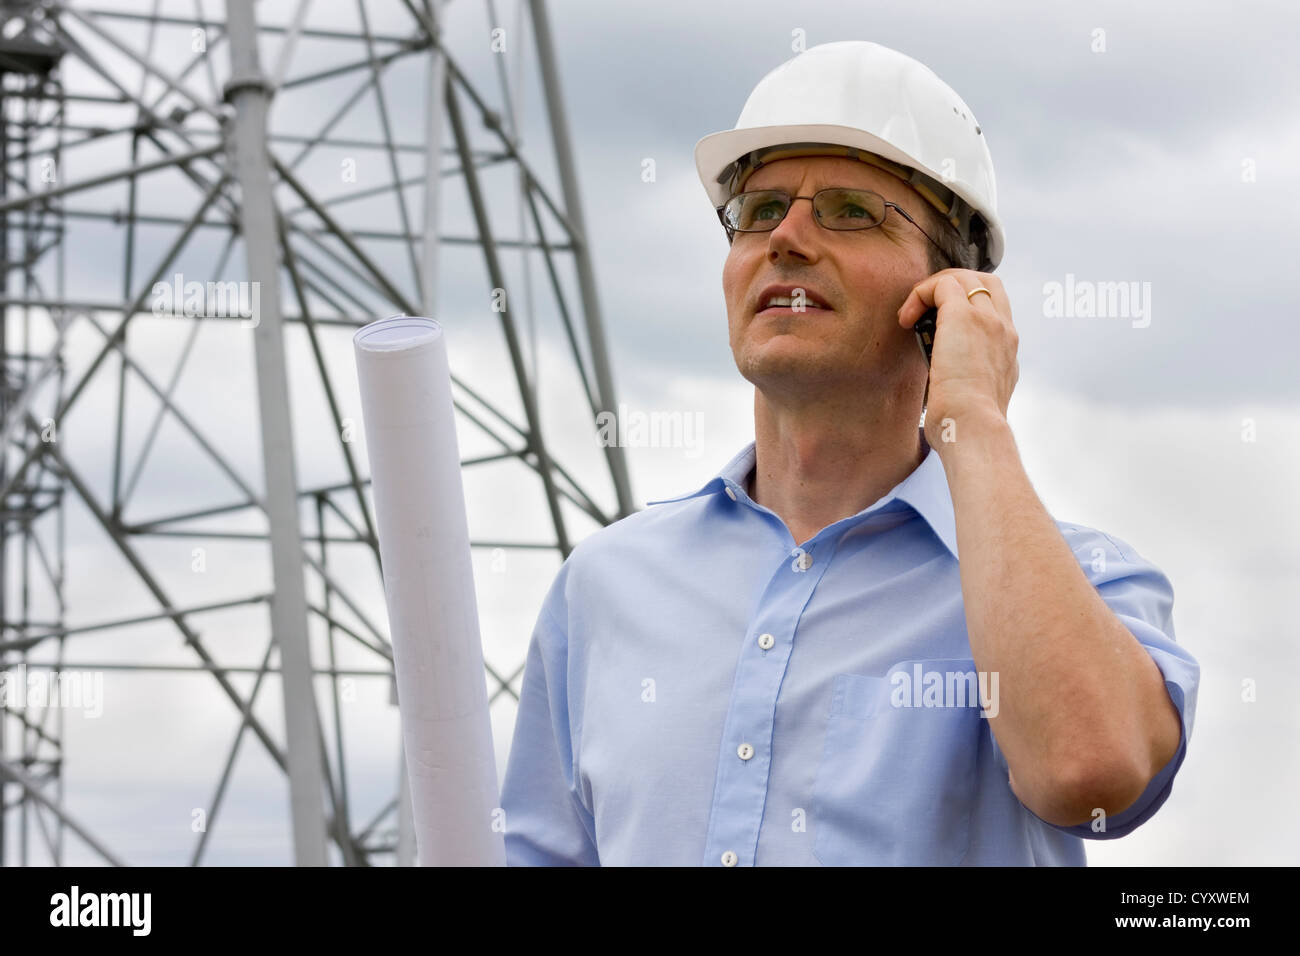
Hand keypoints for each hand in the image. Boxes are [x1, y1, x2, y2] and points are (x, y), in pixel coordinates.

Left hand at [897, 270, 1018, 447]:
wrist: (973, 427)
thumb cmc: (966, 426)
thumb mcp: (976, 400)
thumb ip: (968, 383)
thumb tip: (945, 384)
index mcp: (1007, 350)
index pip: (994, 308)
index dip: (967, 304)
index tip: (940, 323)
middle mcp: (1004, 330)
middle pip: (986, 282)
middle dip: (953, 285)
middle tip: (926, 308)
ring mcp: (988, 320)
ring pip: (965, 277)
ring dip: (933, 288)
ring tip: (911, 313)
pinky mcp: (964, 317)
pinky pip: (942, 285)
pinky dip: (920, 295)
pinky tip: (906, 319)